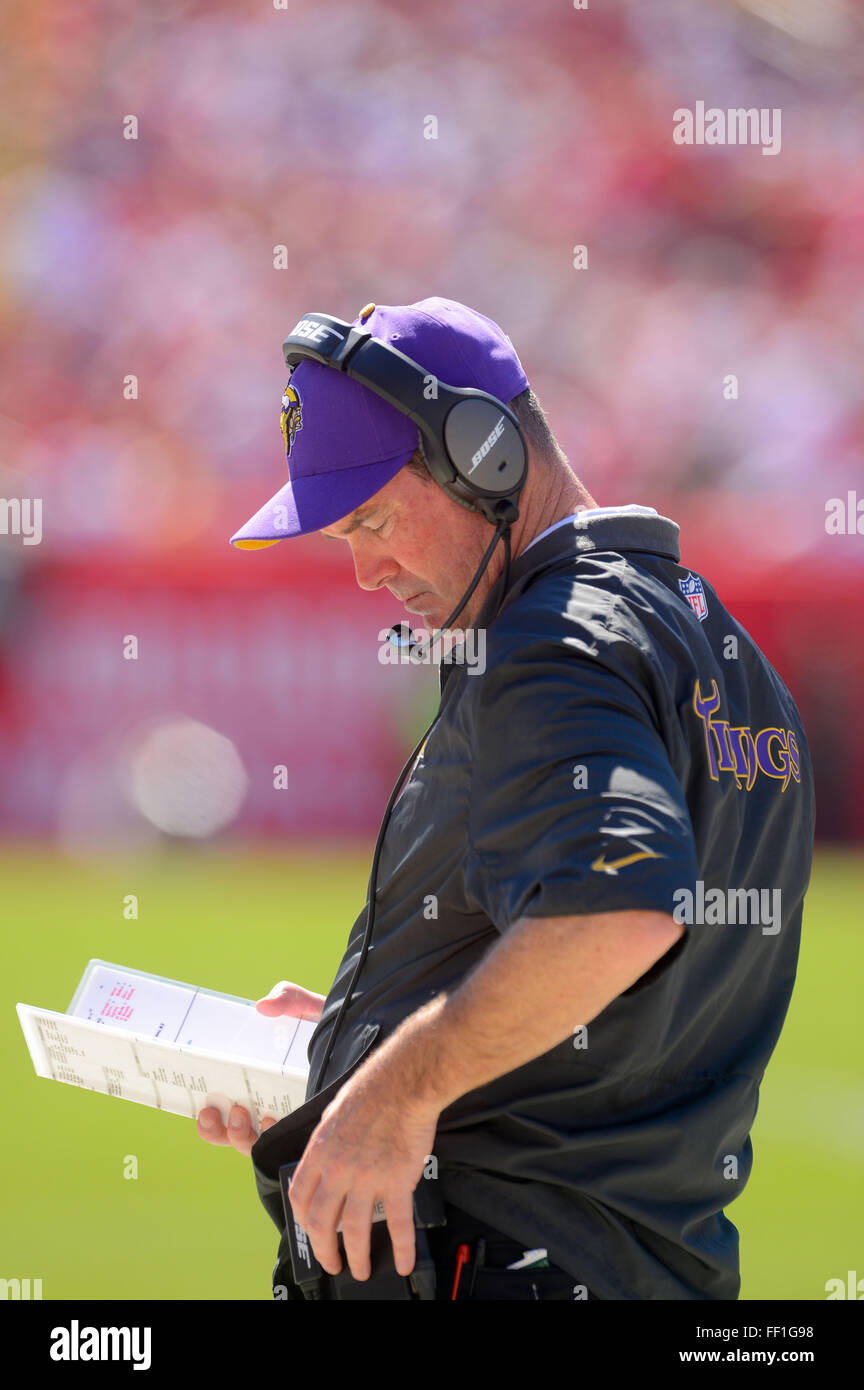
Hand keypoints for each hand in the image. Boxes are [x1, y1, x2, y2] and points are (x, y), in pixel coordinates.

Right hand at [196, 979, 326, 1155]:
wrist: (369, 1036)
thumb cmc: (330, 1027)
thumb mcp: (306, 1009)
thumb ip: (288, 998)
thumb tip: (263, 1006)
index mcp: (259, 1087)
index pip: (224, 1115)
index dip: (209, 1123)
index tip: (205, 1109)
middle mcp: (272, 1110)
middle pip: (235, 1138)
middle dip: (220, 1133)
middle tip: (221, 1112)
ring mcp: (293, 1121)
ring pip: (256, 1147)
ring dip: (242, 1137)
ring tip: (245, 1114)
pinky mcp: (313, 1126)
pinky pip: (289, 1145)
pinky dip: (274, 1138)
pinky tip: (274, 1121)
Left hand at [285, 1056, 438, 1281]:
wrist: (403, 1082)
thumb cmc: (372, 1090)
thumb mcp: (333, 1114)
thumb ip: (327, 1144)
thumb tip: (325, 1163)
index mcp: (320, 1152)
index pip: (300, 1197)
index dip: (303, 1220)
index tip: (311, 1230)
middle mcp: (338, 1169)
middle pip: (322, 1222)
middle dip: (325, 1250)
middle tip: (332, 1262)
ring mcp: (367, 1178)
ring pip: (355, 1230)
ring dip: (357, 1256)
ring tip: (360, 1269)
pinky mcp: (397, 1181)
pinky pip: (398, 1224)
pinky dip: (401, 1249)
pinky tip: (402, 1263)